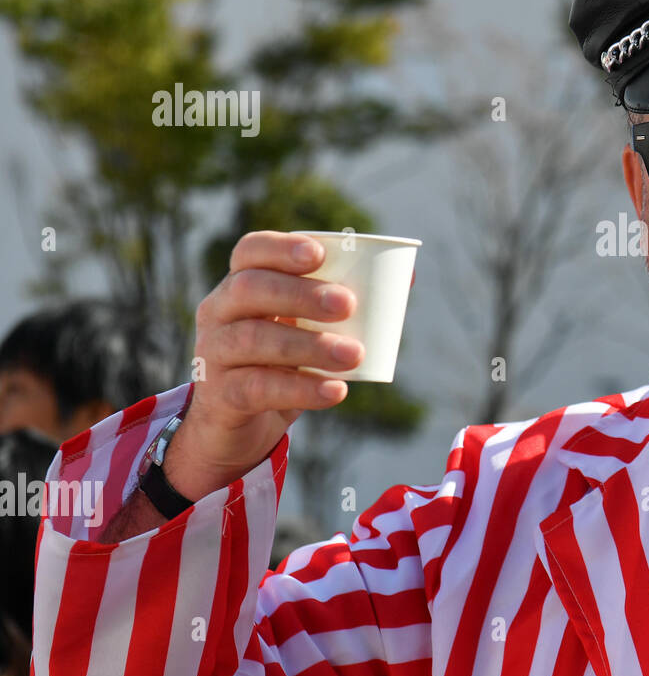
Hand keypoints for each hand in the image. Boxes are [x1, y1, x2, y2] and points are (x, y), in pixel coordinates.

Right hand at [162, 231, 362, 500]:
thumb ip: (346, 303)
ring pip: (254, 340)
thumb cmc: (282, 363)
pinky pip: (257, 388)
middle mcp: (220, 312)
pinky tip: (336, 391)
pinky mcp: (221, 397)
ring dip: (310, 345)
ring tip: (353, 354)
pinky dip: (301, 389)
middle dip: (301, 294)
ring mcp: (214, 354)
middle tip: (349, 304)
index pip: (251, 252)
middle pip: (250, 289)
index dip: (281, 248)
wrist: (239, 427)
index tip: (320, 254)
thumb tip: (407, 277)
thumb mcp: (306, 330)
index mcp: (242, 286)